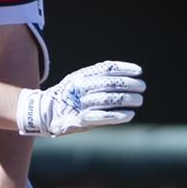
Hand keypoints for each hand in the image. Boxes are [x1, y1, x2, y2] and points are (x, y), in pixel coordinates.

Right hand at [17, 60, 144, 136]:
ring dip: (126, 99)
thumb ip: (97, 77)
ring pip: (107, 99)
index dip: (124, 68)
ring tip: (139, 100)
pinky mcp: (79, 119)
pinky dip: (116, 116)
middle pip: (108, 82)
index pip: (106, 68)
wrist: (43, 113)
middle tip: (142, 87)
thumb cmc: (68, 97)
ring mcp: (79, 103)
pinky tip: (129, 115)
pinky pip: (101, 117)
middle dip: (128, 84)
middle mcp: (80, 87)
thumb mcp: (79, 81)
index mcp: (81, 75)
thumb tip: (125, 75)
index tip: (139, 71)